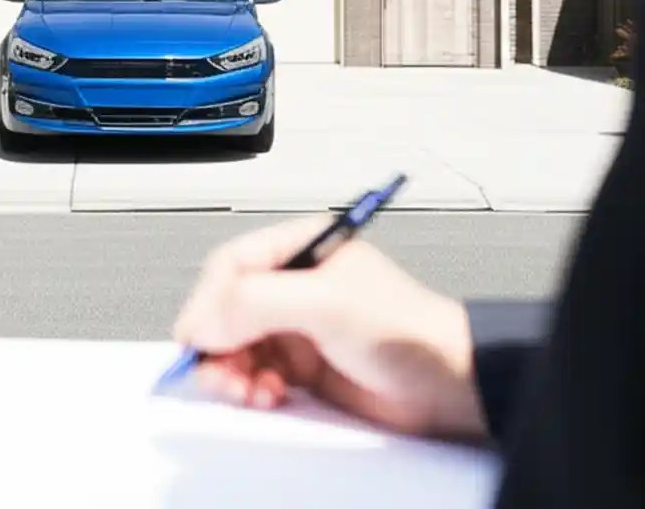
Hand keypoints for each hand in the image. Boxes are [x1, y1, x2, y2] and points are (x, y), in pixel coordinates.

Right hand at [172, 216, 489, 439]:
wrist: (447, 385)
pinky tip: (267, 395)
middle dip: (217, 341)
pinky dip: (250, 387)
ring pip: (236, 344)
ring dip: (232, 370)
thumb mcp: (327, 303)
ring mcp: (297, 326)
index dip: (208, 300)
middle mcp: (296, 284)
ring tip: (246, 389)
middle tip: (219, 371)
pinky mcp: (302, 366)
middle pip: (227, 308)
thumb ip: (259, 303)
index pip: (233, 265)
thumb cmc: (410, 331)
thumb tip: (206, 319)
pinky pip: (254, 373)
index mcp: (303, 249)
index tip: (197, 336)